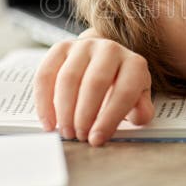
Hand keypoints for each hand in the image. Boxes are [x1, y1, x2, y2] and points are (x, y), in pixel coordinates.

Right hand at [34, 35, 153, 146]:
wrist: (105, 58)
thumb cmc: (121, 85)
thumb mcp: (138, 97)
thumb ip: (141, 110)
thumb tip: (138, 117)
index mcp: (134, 64)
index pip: (124, 92)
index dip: (109, 118)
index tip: (96, 140)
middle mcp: (110, 49)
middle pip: (95, 83)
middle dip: (84, 115)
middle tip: (79, 137)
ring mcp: (84, 46)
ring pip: (68, 78)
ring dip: (64, 110)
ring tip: (66, 132)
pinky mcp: (61, 47)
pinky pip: (46, 74)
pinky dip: (44, 101)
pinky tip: (49, 122)